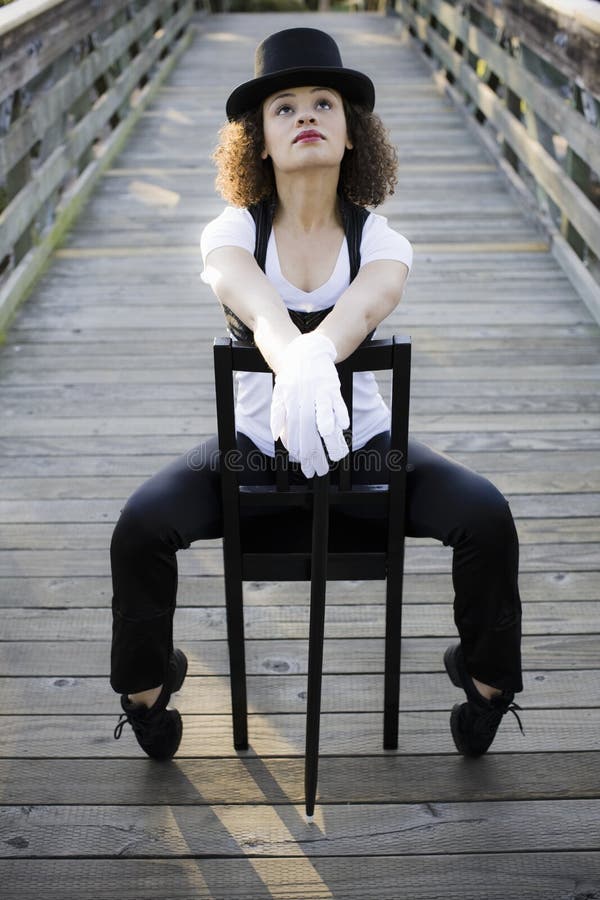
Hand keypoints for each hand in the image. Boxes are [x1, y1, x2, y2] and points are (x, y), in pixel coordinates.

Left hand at [270, 333, 349, 476]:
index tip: (304, 464)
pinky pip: (336, 402)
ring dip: (329, 436)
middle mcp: (302, 399)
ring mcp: (317, 392)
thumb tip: (277, 437)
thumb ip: (278, 415)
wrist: (304, 351)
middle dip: (314, 451)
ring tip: (337, 455)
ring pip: (323, 416)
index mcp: (289, 403)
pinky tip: (343, 427)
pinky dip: (340, 413)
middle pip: (308, 429)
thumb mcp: (279, 395)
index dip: (298, 448)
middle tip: (320, 469)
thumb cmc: (292, 378)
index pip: (292, 430)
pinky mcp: (331, 386)